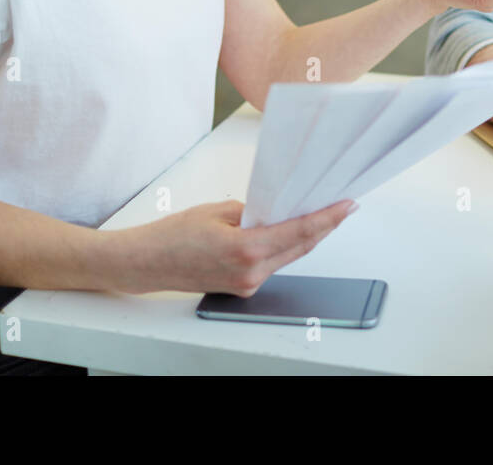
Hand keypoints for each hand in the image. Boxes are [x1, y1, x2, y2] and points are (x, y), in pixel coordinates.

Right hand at [130, 199, 355, 295]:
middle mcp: (251, 272)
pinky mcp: (242, 288)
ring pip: (288, 257)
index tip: (347, 205)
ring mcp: (248, 284)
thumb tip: (275, 212)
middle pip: (300, 247)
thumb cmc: (172, 235)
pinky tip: (292, 232)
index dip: (328, 218)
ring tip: (324, 215)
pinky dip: (284, 247)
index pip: (299, 232)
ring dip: (307, 237)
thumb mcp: (217, 211)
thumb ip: (253, 212)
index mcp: (246, 249)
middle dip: (325, 226)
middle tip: (344, 207)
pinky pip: (272, 264)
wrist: (146, 263)